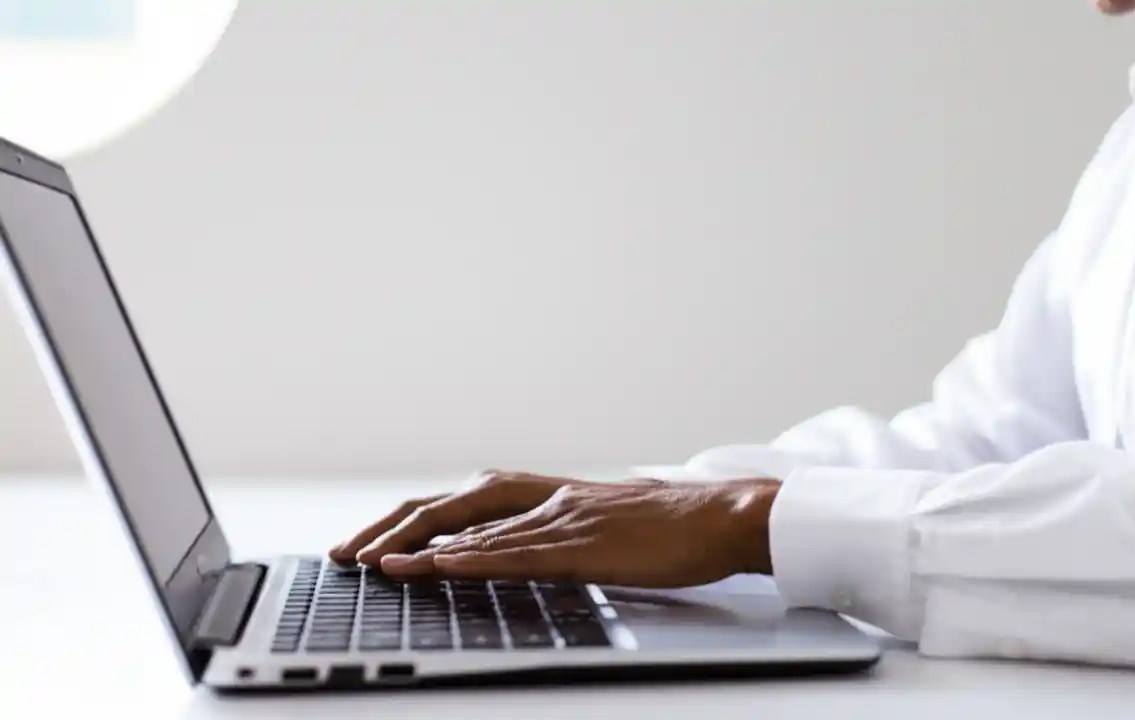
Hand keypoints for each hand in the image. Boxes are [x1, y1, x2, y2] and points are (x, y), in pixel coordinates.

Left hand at [328, 471, 779, 586]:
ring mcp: (564, 518)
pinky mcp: (585, 543)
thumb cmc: (671, 527)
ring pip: (478, 530)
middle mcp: (547, 499)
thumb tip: (522, 557)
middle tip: (351, 553)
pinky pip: (519, 552)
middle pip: (454, 508)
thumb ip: (561, 536)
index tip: (373, 542)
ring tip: (376, 562)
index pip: (464, 505)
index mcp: (549, 495)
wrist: (723, 516)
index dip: (413, 521)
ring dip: (422, 546)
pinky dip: (474, 558)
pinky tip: (441, 565)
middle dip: (398, 529)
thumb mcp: (604, 527)